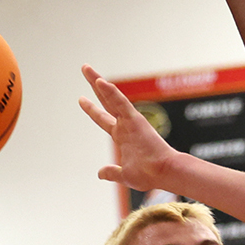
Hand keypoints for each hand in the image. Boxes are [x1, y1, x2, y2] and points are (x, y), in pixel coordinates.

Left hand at [78, 64, 178, 192]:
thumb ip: (112, 172)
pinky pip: (120, 103)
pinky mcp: (135, 120)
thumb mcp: (124, 175)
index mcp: (122, 137)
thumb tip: (101, 173)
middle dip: (94, 86)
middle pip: (106, 101)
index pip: (103, 118)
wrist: (162, 174)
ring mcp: (130, 121)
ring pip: (111, 97)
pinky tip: (100, 82)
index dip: (92, 109)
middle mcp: (125, 126)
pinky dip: (110, 92)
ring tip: (85, 68)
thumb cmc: (148, 176)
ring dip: (98, 82)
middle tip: (85, 69)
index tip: (81, 99)